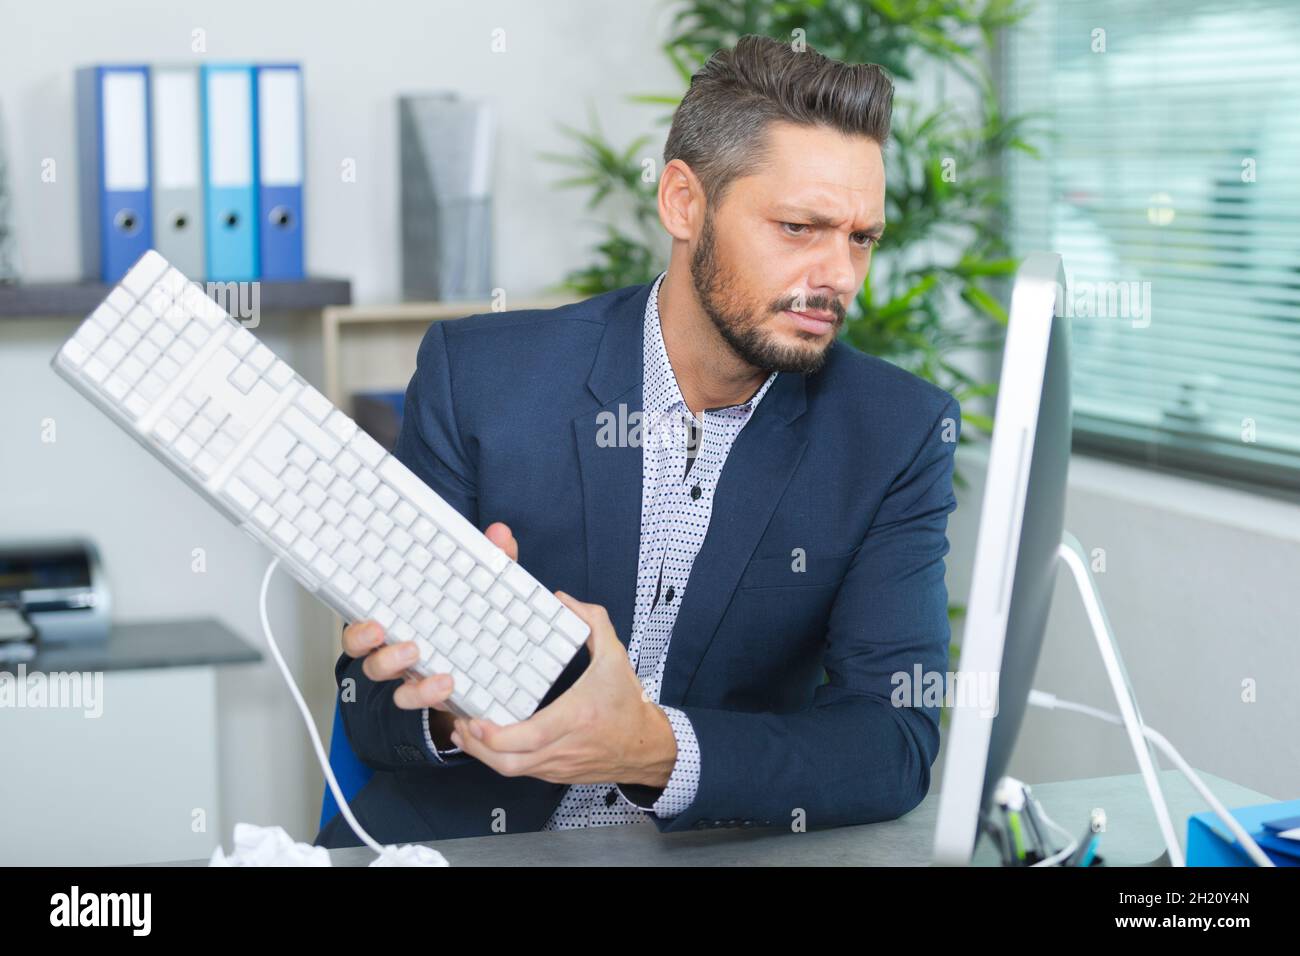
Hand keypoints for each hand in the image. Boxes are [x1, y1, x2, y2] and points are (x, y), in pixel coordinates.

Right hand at [339, 522, 518, 735]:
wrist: (497, 667)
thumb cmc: (478, 620)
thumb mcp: (488, 587)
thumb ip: (494, 562)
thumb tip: (499, 533)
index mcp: (404, 621)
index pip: (367, 621)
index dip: (360, 626)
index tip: (371, 621)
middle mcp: (400, 653)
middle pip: (366, 655)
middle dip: (369, 645)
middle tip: (384, 634)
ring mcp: (418, 680)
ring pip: (397, 690)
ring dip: (415, 686)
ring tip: (442, 678)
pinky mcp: (440, 700)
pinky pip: (430, 707)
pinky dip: (440, 700)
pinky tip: (458, 696)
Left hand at [448, 592, 677, 787]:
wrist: (647, 748)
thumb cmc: (628, 704)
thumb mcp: (616, 656)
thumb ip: (592, 622)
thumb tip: (562, 599)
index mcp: (576, 717)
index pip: (531, 736)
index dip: (498, 735)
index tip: (477, 720)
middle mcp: (564, 747)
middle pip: (510, 763)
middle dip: (478, 747)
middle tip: (461, 723)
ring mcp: (558, 765)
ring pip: (510, 771)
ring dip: (483, 754)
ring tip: (465, 731)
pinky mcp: (555, 774)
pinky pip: (521, 771)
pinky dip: (499, 759)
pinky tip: (485, 742)